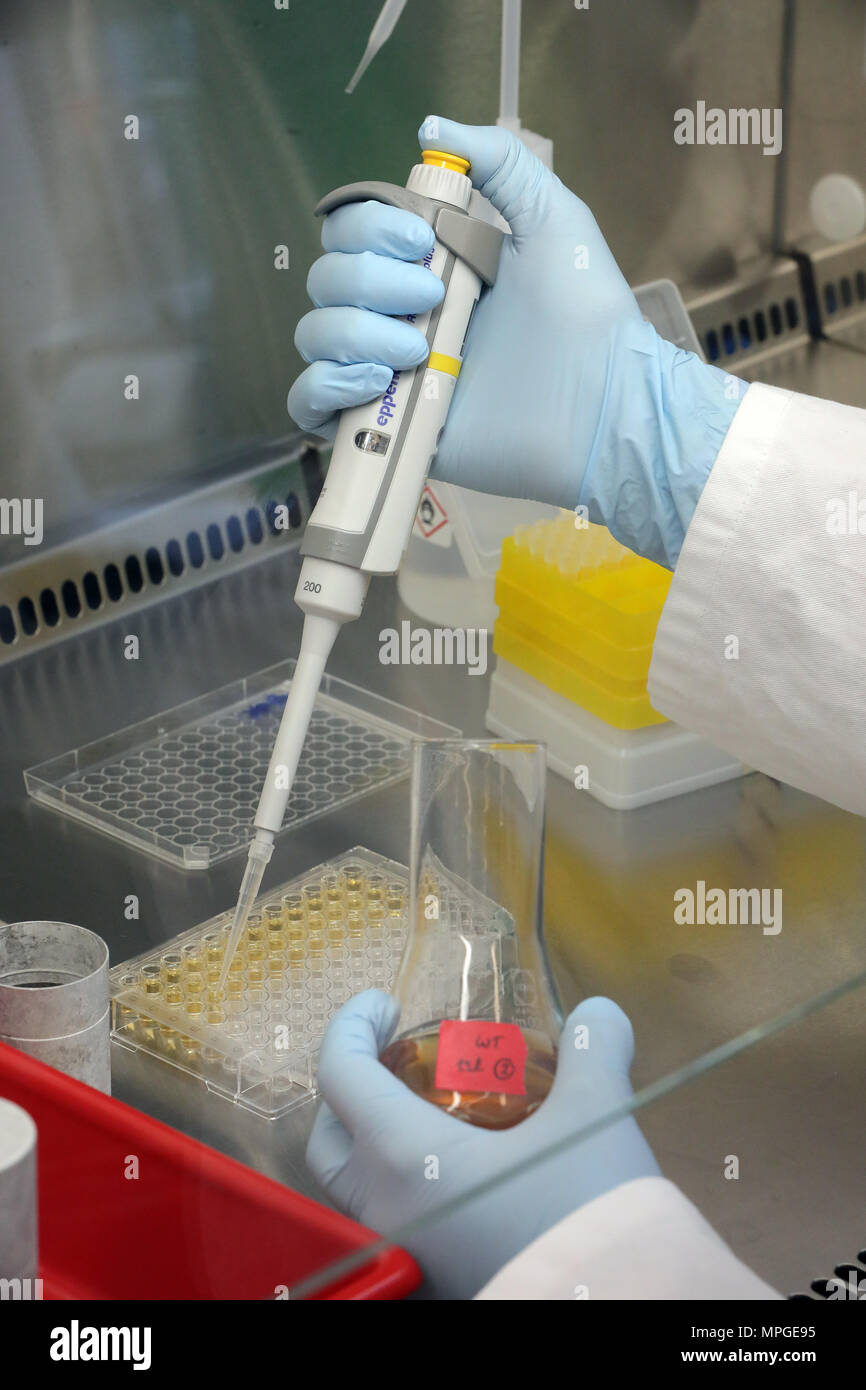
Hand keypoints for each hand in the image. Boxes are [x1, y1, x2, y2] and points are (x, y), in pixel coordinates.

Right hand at [288, 116, 744, 567]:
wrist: (600, 404)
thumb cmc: (584, 313)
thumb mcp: (552, 216)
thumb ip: (499, 162)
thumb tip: (429, 127)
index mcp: (428, 267)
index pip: (351, 233)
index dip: (369, 228)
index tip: (424, 241)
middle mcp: (398, 317)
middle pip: (326, 280)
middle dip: (368, 280)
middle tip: (432, 299)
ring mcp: (387, 374)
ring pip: (314, 335)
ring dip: (353, 332)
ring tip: (418, 351)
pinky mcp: (386, 428)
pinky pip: (308, 405)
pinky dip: (323, 386)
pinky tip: (373, 381)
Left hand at [306, 989, 659, 1299]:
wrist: (612, 1306)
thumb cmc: (586, 1215)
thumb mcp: (595, 1118)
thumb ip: (592, 1052)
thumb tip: (598, 1015)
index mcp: (404, 1157)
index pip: (338, 1075)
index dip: (351, 1025)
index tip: (386, 1006)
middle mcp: (388, 1208)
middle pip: (330, 1139)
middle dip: (350, 1089)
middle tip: (398, 1060)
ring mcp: (408, 1249)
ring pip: (359, 1188)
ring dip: (378, 1140)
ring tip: (437, 1112)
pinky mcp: (436, 1275)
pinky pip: (398, 1221)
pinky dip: (411, 1184)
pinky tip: (471, 1168)